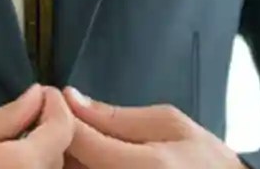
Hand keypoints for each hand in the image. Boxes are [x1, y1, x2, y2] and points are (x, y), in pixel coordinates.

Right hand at [0, 85, 73, 168]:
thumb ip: (3, 117)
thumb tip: (36, 96)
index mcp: (21, 164)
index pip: (63, 130)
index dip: (56, 106)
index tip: (43, 93)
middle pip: (57, 156)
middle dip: (47, 131)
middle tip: (25, 116)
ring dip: (37, 156)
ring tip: (10, 142)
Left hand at [62, 87, 242, 168]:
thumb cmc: (205, 160)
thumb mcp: (170, 124)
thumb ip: (118, 116)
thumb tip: (73, 99)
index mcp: (145, 167)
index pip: (79, 139)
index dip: (60, 113)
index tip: (54, 97)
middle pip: (65, 164)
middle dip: (57, 138)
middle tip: (63, 120)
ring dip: (65, 158)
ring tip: (79, 141)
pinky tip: (89, 161)